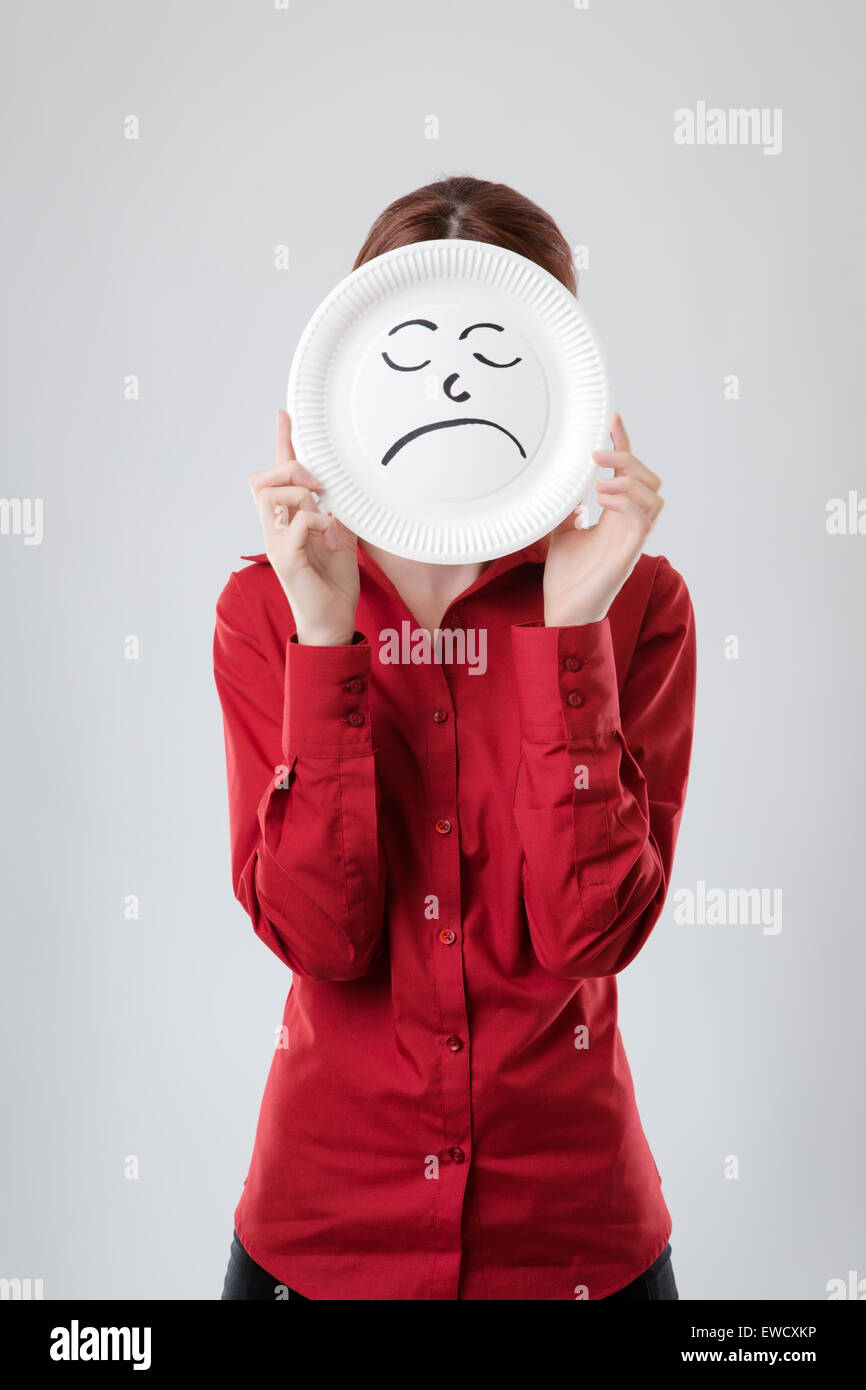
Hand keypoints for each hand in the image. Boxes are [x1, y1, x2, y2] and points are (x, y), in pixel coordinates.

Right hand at [249, 410, 359, 644]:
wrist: (334, 622)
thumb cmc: (333, 584)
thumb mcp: (343, 538)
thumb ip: (340, 511)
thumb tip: (349, 487)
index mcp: (287, 521)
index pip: (276, 475)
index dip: (281, 442)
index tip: (285, 414)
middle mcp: (275, 530)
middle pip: (262, 479)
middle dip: (290, 469)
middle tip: (321, 485)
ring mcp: (277, 545)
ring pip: (269, 495)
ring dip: (300, 493)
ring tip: (324, 511)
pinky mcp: (287, 561)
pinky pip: (294, 525)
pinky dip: (315, 522)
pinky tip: (331, 536)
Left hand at [543, 412, 663, 626]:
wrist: (562, 613)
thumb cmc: (566, 578)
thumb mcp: (560, 532)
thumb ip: (567, 508)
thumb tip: (566, 486)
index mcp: (617, 518)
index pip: (628, 473)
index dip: (624, 443)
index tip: (612, 417)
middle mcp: (629, 526)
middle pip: (650, 480)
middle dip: (628, 458)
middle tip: (596, 454)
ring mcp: (632, 540)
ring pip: (654, 497)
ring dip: (629, 481)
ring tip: (599, 484)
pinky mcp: (628, 555)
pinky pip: (642, 520)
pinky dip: (626, 502)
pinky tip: (601, 501)